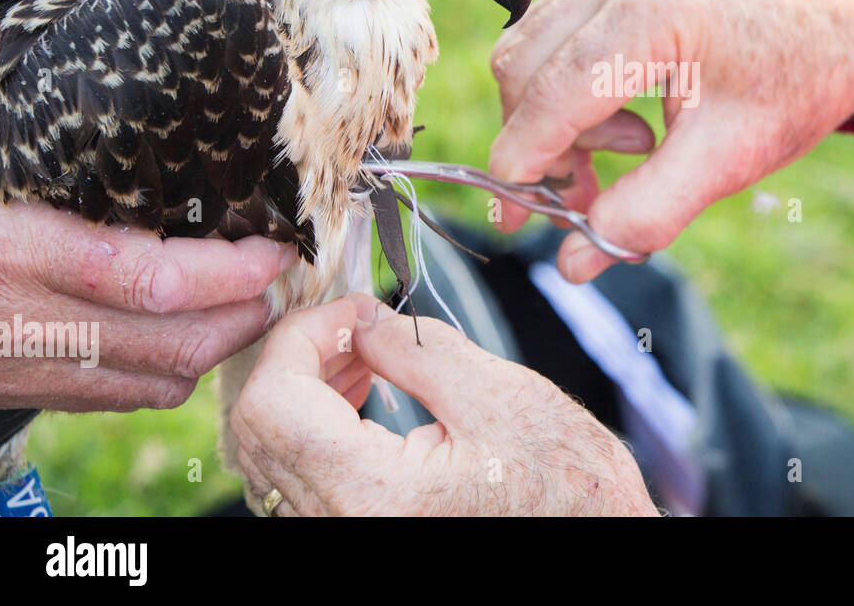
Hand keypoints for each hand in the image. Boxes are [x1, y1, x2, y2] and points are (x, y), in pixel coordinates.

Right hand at [0, 201, 293, 411]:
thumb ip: (64, 176)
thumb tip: (149, 135)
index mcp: (17, 254)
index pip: (151, 279)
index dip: (228, 270)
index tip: (272, 246)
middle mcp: (27, 322)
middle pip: (173, 343)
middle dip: (245, 313)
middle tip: (276, 274)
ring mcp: (29, 365)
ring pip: (159, 380)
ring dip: (220, 345)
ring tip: (248, 301)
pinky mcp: (28, 391)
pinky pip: (125, 398)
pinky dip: (174, 370)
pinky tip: (189, 332)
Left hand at [232, 294, 658, 515]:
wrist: (596, 545)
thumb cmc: (570, 490)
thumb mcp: (501, 398)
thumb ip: (417, 351)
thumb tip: (362, 321)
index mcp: (371, 496)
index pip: (273, 401)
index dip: (301, 336)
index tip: (351, 308)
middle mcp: (339, 531)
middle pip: (256, 430)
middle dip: (298, 357)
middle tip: (359, 324)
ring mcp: (341, 541)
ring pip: (268, 457)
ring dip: (303, 391)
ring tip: (367, 357)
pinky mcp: (354, 539)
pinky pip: (297, 484)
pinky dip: (315, 430)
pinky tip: (365, 400)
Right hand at [487, 0, 853, 282]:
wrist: (850, 22)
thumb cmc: (800, 83)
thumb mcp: (729, 160)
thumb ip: (645, 214)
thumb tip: (572, 263)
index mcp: (653, 6)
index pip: (549, 96)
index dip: (523, 167)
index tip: (514, 224)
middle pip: (523, 70)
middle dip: (543, 148)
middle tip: (587, 204)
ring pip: (531, 53)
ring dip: (558, 122)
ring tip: (635, 155)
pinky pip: (557, 36)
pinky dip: (572, 92)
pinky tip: (632, 122)